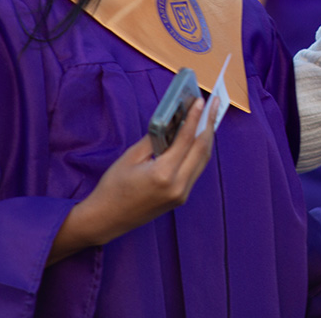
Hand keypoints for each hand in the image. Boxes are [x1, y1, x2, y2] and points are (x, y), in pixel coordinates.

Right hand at [48, 97, 218, 264]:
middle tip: (213, 104)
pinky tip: (198, 138)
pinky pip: (196, 170)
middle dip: (208, 124)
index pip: (186, 140)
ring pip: (203, 161)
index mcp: (163, 174)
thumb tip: (172, 120)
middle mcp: (178, 185)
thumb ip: (155, 138)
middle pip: (202, 150)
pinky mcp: (181, 198)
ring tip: (208, 117)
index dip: (195, 118)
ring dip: (206, 138)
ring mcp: (182, 194)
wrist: (107, 219)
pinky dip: (199, 152)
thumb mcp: (131, 156)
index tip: (201, 101)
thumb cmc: (114, 186)